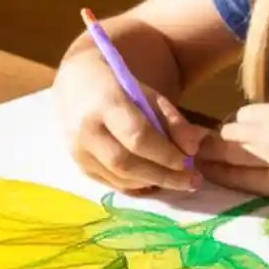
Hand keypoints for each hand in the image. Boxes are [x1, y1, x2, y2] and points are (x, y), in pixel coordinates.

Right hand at [52, 54, 206, 193]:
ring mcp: (79, 152)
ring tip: (179, 181)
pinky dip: (138, 186)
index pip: (137, 136)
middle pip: (126, 164)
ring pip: (119, 179)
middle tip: (192, 181)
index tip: (190, 162)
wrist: (76, 83)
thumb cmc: (118, 85)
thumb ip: (173, 120)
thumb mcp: (149, 94)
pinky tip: (156, 181)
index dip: (166, 153)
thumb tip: (193, 150)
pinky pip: (112, 183)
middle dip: (163, 176)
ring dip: (153, 183)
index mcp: (105, 103)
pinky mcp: (80, 166)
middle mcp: (86, 131)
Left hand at [199, 103, 268, 206]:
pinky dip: (223, 175)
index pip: (244, 115)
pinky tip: (211, 175)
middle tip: (206, 151)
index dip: (238, 127)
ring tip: (201, 163)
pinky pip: (239, 178)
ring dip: (216, 157)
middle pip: (230, 134)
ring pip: (229, 153)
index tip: (236, 136)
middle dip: (219, 142)